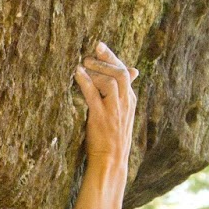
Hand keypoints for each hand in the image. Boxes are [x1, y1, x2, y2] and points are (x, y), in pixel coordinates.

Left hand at [74, 42, 137, 174]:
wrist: (111, 162)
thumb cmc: (112, 139)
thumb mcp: (121, 114)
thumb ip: (122, 95)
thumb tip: (131, 72)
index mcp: (129, 101)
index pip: (125, 73)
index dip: (112, 58)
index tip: (100, 46)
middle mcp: (124, 104)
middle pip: (120, 73)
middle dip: (106, 59)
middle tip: (91, 51)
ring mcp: (114, 111)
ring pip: (110, 81)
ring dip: (96, 70)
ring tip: (83, 63)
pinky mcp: (101, 118)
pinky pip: (94, 95)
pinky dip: (85, 81)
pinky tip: (77, 73)